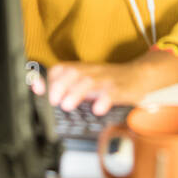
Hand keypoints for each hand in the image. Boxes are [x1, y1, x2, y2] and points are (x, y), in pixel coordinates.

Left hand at [44, 52, 177, 115]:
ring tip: (67, 105)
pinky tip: (98, 109)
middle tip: (54, 101)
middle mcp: (93, 72)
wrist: (139, 76)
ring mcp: (107, 79)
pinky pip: (112, 92)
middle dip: (60, 86)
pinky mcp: (121, 88)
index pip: (62, 68)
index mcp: (84, 69)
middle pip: (73, 72)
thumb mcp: (88, 82)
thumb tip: (49, 99)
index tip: (37, 90)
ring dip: (76, 92)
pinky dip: (104, 100)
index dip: (48, 79)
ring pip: (89, 81)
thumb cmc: (111, 81)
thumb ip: (71, 89)